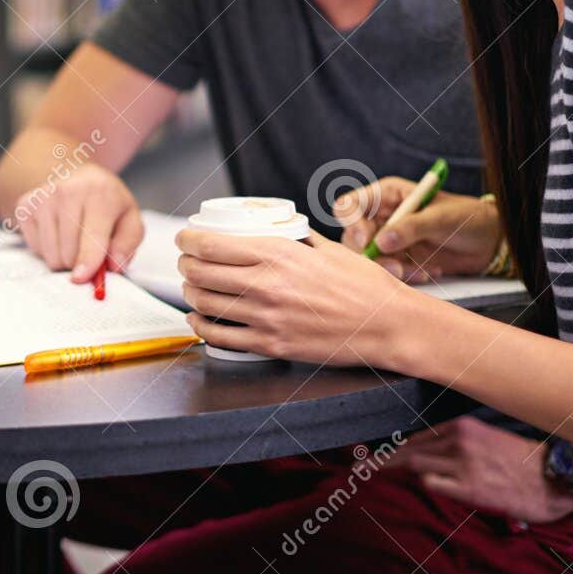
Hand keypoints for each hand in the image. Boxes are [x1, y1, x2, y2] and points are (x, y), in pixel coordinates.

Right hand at [11, 162, 145, 282]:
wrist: (75, 175)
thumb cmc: (105, 202)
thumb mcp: (130, 219)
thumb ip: (127, 244)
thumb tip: (113, 266)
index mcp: (99, 193)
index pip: (92, 236)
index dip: (88, 261)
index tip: (80, 277)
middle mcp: (67, 192)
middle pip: (69, 253)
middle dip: (80, 263)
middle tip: (88, 250)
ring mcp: (42, 198)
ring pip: (51, 255)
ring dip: (64, 258)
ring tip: (73, 240)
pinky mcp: (25, 207)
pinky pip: (36, 249)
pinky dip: (48, 250)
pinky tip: (57, 232)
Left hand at [175, 227, 424, 367]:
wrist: (388, 326)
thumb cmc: (363, 286)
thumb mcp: (326, 247)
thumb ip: (295, 237)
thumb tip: (273, 228)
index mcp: (277, 253)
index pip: (210, 244)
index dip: (187, 240)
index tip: (185, 239)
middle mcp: (265, 284)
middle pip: (199, 272)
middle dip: (185, 265)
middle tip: (187, 263)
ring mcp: (265, 317)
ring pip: (204, 302)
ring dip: (190, 292)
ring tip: (192, 286)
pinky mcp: (270, 345)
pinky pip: (219, 336)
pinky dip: (201, 325)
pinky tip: (199, 318)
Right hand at [334, 180, 500, 281]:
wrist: (489, 242)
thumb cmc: (468, 217)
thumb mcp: (442, 218)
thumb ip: (411, 227)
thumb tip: (381, 242)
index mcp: (386, 196)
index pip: (349, 206)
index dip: (351, 223)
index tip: (367, 241)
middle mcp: (381, 217)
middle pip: (353, 238)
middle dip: (373, 256)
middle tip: (396, 268)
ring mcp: (389, 240)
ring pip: (369, 259)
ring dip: (392, 269)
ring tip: (420, 272)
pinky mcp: (399, 259)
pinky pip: (388, 272)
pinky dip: (407, 276)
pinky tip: (429, 272)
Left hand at [384, 417, 572, 523]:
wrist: (556, 479)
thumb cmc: (524, 462)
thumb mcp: (488, 439)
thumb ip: (459, 442)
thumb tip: (429, 454)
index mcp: (463, 426)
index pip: (418, 436)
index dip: (395, 446)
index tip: (373, 451)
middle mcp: (459, 440)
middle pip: (410, 449)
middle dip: (382, 458)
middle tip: (357, 463)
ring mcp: (462, 463)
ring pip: (415, 464)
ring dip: (392, 470)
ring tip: (369, 474)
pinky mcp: (469, 487)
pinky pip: (432, 485)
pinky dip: (422, 486)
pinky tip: (413, 488)